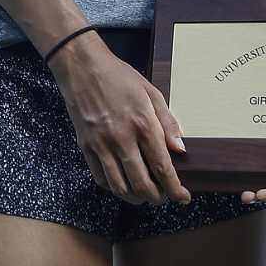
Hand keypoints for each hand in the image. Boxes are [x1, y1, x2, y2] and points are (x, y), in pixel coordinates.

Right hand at [48, 33, 189, 204]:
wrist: (82, 67)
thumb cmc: (119, 77)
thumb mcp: (151, 93)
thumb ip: (167, 122)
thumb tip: (180, 149)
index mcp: (143, 124)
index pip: (162, 167)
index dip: (175, 188)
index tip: (183, 197)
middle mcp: (122, 138)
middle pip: (142, 184)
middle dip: (157, 198)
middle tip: (164, 197)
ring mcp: (101, 145)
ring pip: (120, 187)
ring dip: (136, 198)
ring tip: (144, 196)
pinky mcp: (86, 147)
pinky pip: (101, 178)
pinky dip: (114, 188)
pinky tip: (123, 184)